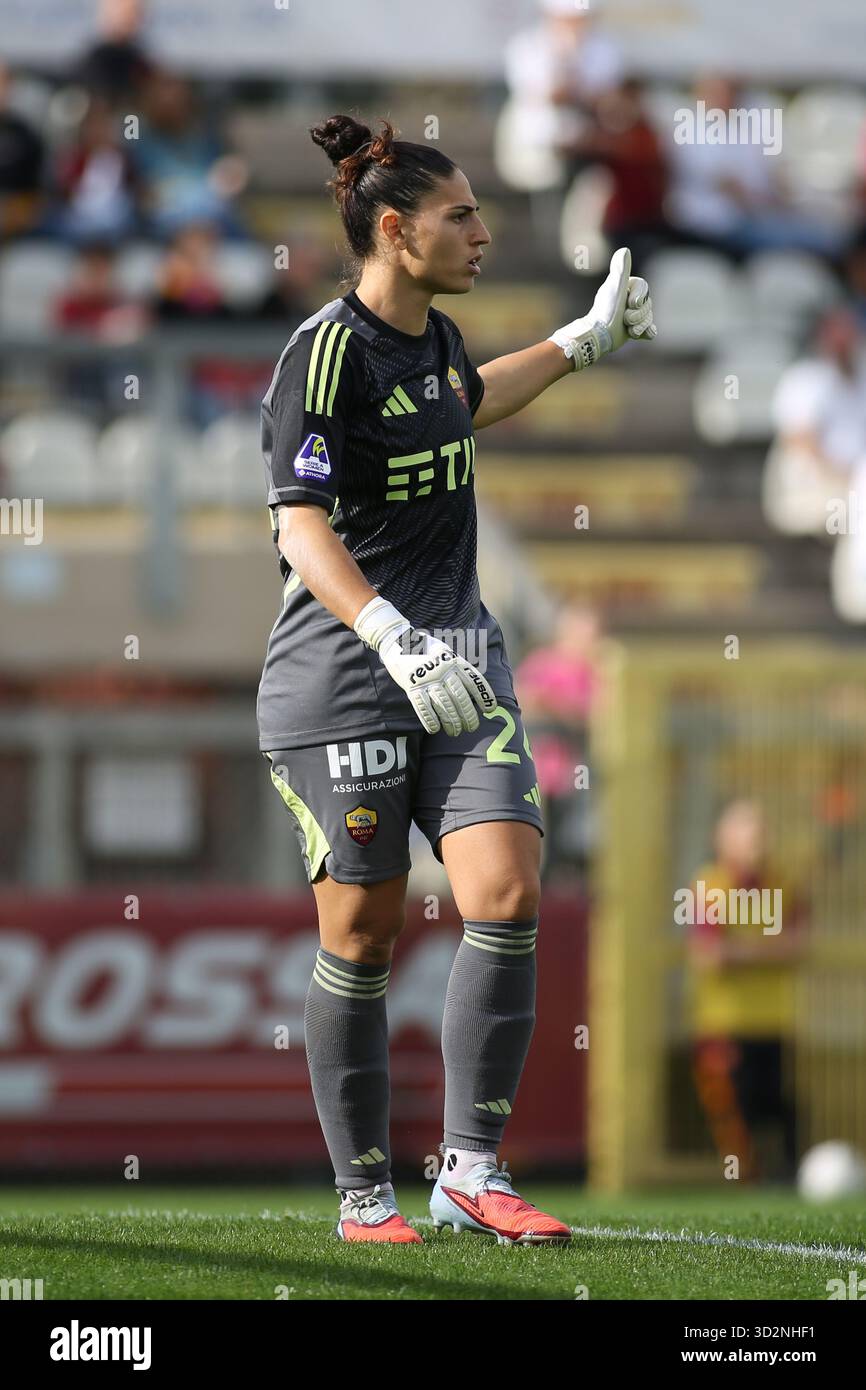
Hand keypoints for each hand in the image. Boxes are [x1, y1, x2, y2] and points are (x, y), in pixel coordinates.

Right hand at [353, 596, 496, 736]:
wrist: (398, 640)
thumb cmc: (425, 649)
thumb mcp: (445, 652)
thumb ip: (457, 667)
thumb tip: (472, 691)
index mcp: (453, 661)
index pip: (473, 680)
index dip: (483, 696)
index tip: (489, 709)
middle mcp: (442, 671)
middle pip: (460, 698)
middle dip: (468, 715)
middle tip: (472, 727)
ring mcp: (427, 679)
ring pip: (444, 705)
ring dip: (451, 722)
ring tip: (455, 732)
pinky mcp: (412, 687)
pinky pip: (424, 708)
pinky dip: (430, 720)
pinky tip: (436, 730)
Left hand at [549, 247, 656, 370]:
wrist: (598, 337)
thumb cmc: (606, 311)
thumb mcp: (615, 287)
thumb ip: (621, 269)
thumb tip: (625, 250)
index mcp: (624, 288)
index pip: (644, 288)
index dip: (640, 296)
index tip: (631, 303)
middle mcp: (627, 300)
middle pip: (647, 304)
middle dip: (638, 314)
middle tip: (625, 319)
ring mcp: (631, 315)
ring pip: (648, 317)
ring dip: (639, 325)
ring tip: (627, 328)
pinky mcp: (633, 330)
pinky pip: (649, 329)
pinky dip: (646, 332)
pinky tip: (641, 334)